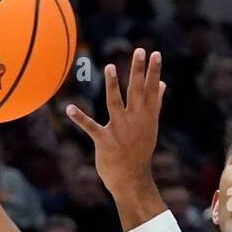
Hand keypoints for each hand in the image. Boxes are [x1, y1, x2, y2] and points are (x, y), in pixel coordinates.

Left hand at [66, 48, 164, 194]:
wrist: (132, 180)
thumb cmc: (139, 151)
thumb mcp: (150, 127)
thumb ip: (155, 104)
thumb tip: (162, 85)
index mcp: (146, 117)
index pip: (151, 90)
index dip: (154, 72)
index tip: (156, 54)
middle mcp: (135, 121)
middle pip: (136, 91)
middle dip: (138, 71)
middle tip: (140, 51)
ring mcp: (120, 130)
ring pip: (115, 103)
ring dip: (112, 86)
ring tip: (109, 67)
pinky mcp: (105, 141)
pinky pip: (91, 127)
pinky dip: (80, 118)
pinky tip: (69, 108)